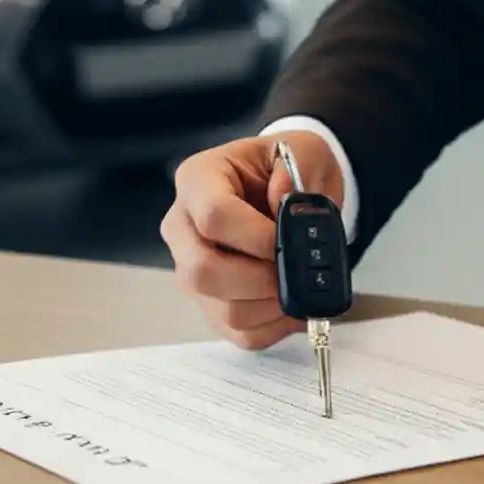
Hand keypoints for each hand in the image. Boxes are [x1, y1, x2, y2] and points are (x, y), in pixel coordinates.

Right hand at [160, 132, 344, 349]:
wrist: (285, 189)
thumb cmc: (286, 168)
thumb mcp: (301, 150)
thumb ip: (296, 169)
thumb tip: (285, 200)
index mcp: (197, 179)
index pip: (212, 216)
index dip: (256, 236)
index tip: (289, 241)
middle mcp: (182, 226)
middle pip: (201, 271)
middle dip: (259, 280)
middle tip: (295, 272)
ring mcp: (191, 268)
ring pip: (222, 309)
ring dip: (271, 306)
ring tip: (300, 285)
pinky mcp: (209, 302)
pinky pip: (238, 332)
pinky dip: (274, 326)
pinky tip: (294, 305)